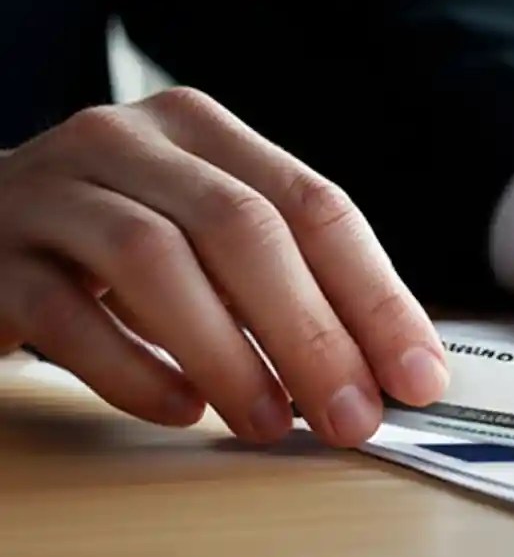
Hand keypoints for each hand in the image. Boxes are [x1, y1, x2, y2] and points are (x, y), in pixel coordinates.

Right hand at [0, 88, 447, 445]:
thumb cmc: (116, 246)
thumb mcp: (208, 241)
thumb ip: (289, 285)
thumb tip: (387, 372)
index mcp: (205, 133)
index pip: (316, 207)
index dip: (376, 298)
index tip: (419, 377)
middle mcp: (129, 141)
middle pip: (244, 229)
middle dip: (313, 333)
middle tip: (355, 417)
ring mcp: (52, 191)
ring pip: (154, 260)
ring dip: (229, 354)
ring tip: (274, 423)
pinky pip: (63, 313)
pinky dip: (131, 370)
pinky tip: (179, 410)